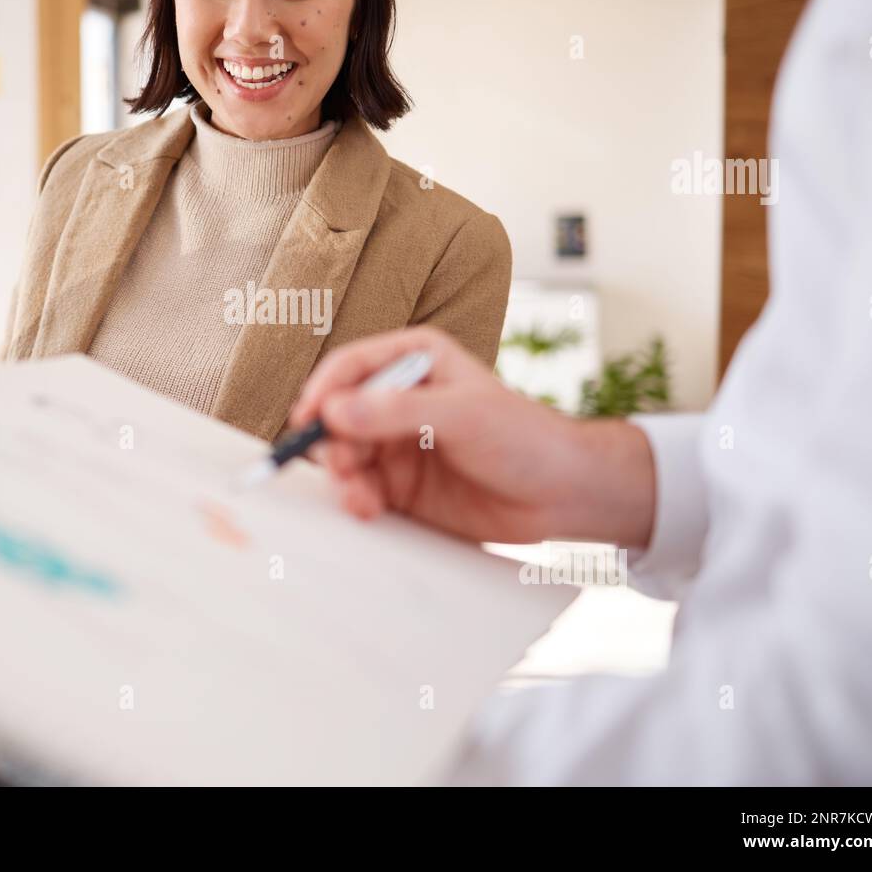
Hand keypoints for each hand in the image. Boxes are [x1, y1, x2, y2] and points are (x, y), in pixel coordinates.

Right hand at [289, 326, 655, 549]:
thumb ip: (398, 411)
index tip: (308, 417)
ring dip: (343, 477)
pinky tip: (368, 510)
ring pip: (344, 457)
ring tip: (360, 498)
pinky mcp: (400, 486)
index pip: (352, 367)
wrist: (562, 493)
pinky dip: (356, 501)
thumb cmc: (526, 437)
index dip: (324, 389)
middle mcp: (397, 400)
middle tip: (343, 467)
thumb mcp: (463, 415)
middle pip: (338, 416)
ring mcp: (396, 444)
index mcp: (414, 361)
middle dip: (332, 443)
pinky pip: (361, 490)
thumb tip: (337, 410)